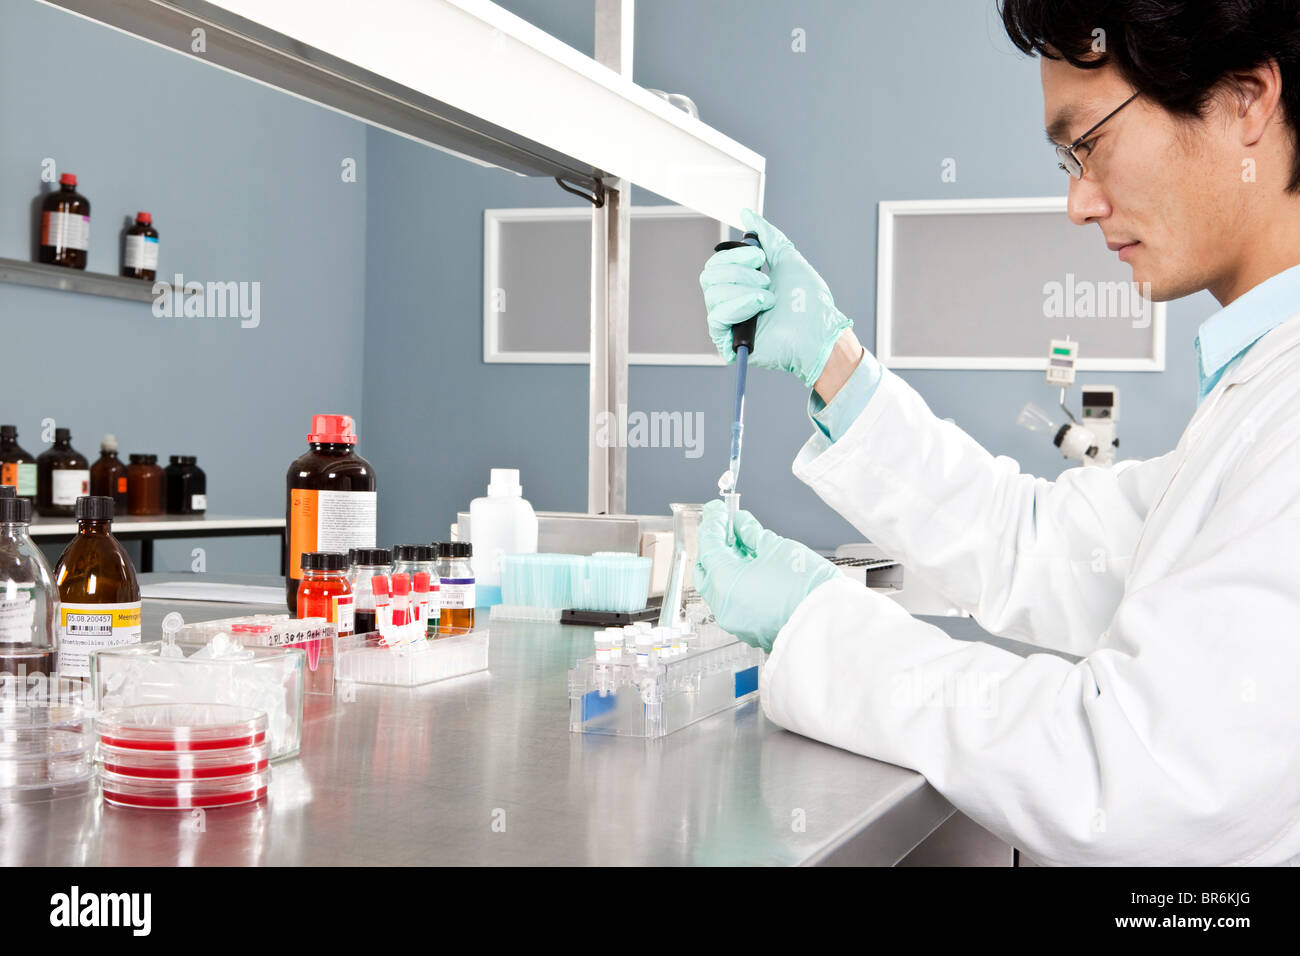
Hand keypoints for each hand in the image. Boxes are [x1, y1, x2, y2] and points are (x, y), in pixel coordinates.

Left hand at [694, 499, 840, 651]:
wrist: (830, 620)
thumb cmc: (807, 587)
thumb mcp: (777, 548)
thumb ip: (751, 533)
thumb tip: (740, 523)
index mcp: (725, 583)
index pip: (708, 545)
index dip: (712, 522)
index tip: (717, 509)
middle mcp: (724, 606)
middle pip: (707, 568)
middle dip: (714, 544)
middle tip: (726, 525)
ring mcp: (735, 620)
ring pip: (719, 585)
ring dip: (726, 562)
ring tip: (742, 542)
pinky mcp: (749, 627)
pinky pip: (733, 599)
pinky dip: (736, 581)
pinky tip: (750, 565)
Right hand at [700, 208, 854, 387]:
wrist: (818, 330)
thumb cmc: (809, 302)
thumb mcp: (787, 258)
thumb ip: (766, 236)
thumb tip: (747, 215)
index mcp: (742, 284)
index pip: (716, 263)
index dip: (734, 255)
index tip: (759, 257)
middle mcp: (732, 302)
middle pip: (708, 276)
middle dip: (738, 271)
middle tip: (765, 279)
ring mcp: (730, 322)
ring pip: (712, 294)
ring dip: (745, 290)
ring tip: (769, 298)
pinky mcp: (729, 341)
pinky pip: (716, 317)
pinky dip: (738, 306)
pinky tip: (759, 307)